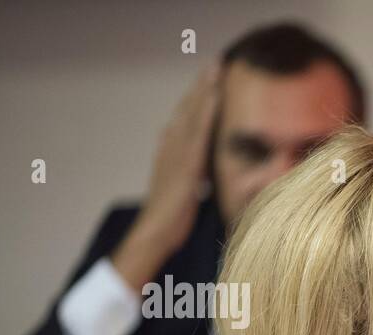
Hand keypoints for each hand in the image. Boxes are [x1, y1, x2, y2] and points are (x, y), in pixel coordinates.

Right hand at [112, 65, 219, 289]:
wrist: (156, 233)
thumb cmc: (174, 218)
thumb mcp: (188, 190)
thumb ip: (196, 175)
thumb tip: (205, 172)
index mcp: (172, 152)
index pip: (187, 120)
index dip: (199, 99)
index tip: (212, 79)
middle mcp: (171, 146)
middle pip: (188, 110)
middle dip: (202, 86)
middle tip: (215, 63)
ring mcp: (176, 154)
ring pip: (191, 115)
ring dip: (204, 90)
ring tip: (216, 69)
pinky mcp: (184, 164)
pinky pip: (197, 133)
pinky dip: (205, 112)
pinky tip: (215, 96)